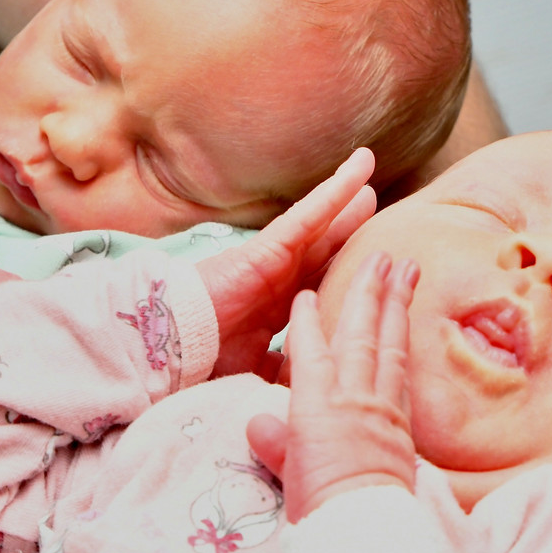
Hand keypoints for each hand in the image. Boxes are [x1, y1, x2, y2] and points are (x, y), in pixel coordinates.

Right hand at [198, 148, 376, 378]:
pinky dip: (334, 193)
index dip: (344, 274)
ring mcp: (277, 261)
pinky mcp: (271, 248)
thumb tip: (295, 386)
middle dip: (351, 229)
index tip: (372, 268)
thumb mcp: (253, 368)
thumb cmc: (203, 358)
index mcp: (279, 308)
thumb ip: (278, 369)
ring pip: (322, 225)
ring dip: (346, 200)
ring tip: (367, 167)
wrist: (174, 349)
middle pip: (326, 249)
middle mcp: (282, 280)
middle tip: (376, 207)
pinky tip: (357, 173)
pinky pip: (309, 216)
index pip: (320, 286)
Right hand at [247, 251, 419, 522]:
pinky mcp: (403, 425)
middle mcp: (350, 396)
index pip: (307, 351)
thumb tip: (259, 426)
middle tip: (383, 256)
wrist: (361, 531)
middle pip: (359, 333)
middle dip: (369, 291)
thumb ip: (276, 443)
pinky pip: (403, 374)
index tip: (305, 295)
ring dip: (397, 305)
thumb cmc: (318, 508)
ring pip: (389, 344)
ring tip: (408, 272)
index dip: (305, 321)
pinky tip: (408, 330)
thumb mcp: (288, 473)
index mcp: (314, 405)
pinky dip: (405, 346)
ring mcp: (381, 407)